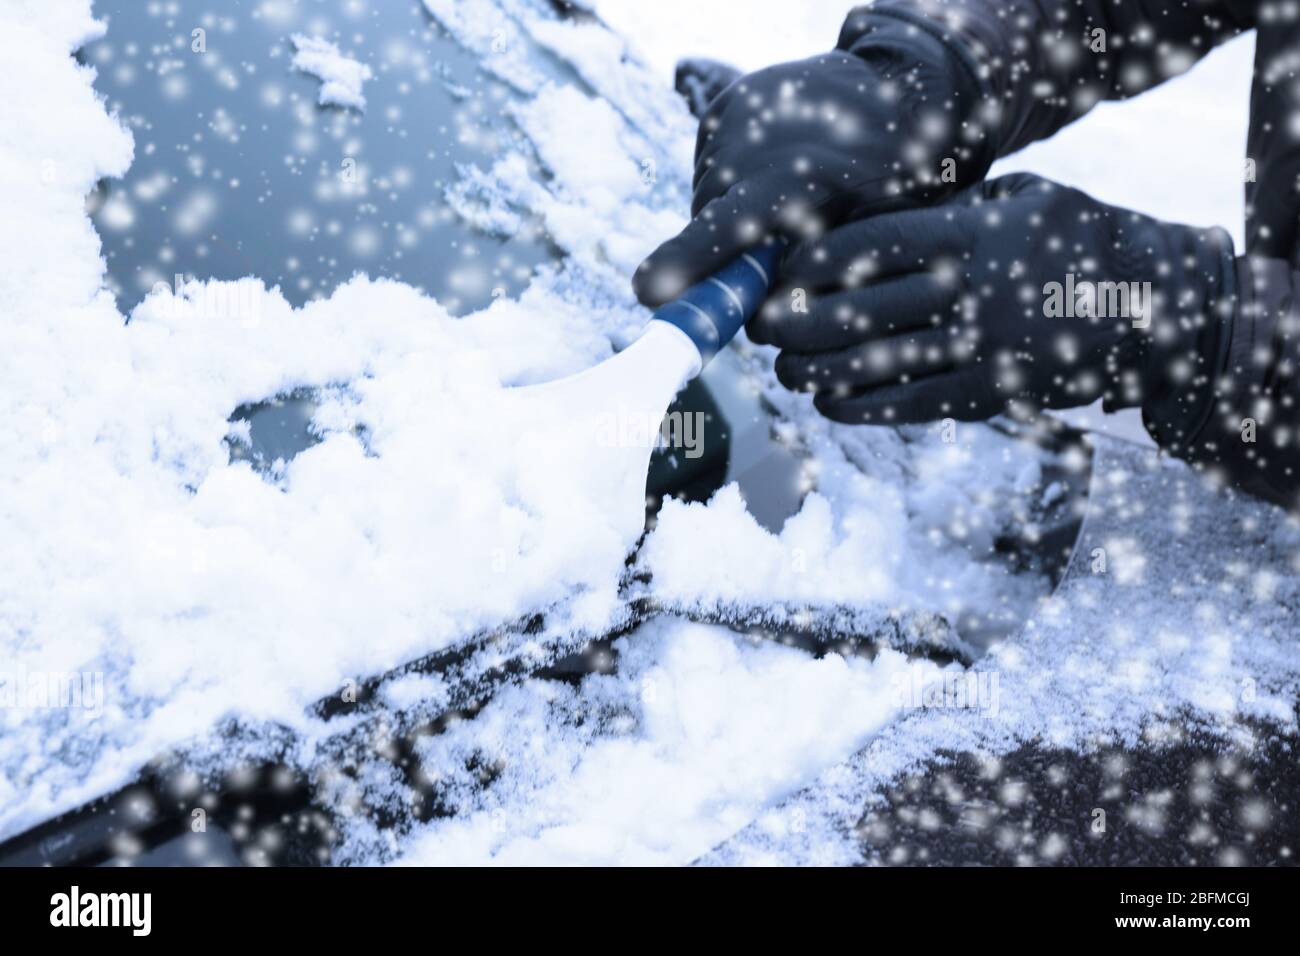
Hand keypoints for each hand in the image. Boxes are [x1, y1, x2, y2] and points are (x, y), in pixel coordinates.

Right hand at [633, 16, 990, 307]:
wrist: (895, 92)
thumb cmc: (892, 179)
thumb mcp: (866, 236)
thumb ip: (812, 279)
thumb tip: (760, 328)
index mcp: (794, 179)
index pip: (725, 229)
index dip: (687, 262)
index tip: (648, 291)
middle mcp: (750, 143)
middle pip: (708, 226)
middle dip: (730, 253)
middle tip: (776, 252)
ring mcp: (731, 119)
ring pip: (707, 200)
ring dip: (732, 217)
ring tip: (783, 202)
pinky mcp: (721, 107)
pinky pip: (710, 169)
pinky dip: (732, 184)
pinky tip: (772, 176)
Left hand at [749, 173, 1235, 423]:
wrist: (1158, 309)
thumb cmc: (1079, 243)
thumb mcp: (1023, 201)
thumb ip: (953, 212)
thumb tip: (870, 230)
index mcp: (971, 234)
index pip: (869, 246)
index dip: (811, 264)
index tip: (779, 273)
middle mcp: (969, 292)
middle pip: (858, 310)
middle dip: (797, 322)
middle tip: (762, 328)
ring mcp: (980, 348)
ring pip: (876, 365)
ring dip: (818, 371)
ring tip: (786, 370)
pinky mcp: (990, 395)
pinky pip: (910, 405)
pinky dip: (861, 407)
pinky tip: (829, 403)